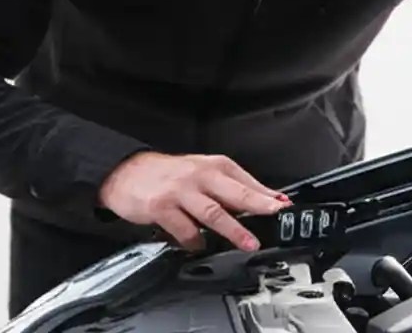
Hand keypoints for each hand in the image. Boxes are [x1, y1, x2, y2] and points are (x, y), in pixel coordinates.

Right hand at [98, 152, 289, 251]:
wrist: (127, 172)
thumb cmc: (170, 174)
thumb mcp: (204, 171)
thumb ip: (233, 185)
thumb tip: (269, 198)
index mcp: (213, 166)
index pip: (246, 181)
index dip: (267, 195)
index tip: (284, 206)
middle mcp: (199, 176)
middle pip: (234, 192)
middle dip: (258, 205)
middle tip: (275, 215)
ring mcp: (181, 192)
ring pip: (212, 212)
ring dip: (234, 229)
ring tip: (248, 243)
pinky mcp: (162, 207)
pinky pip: (183, 228)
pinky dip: (194, 241)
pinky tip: (199, 245)